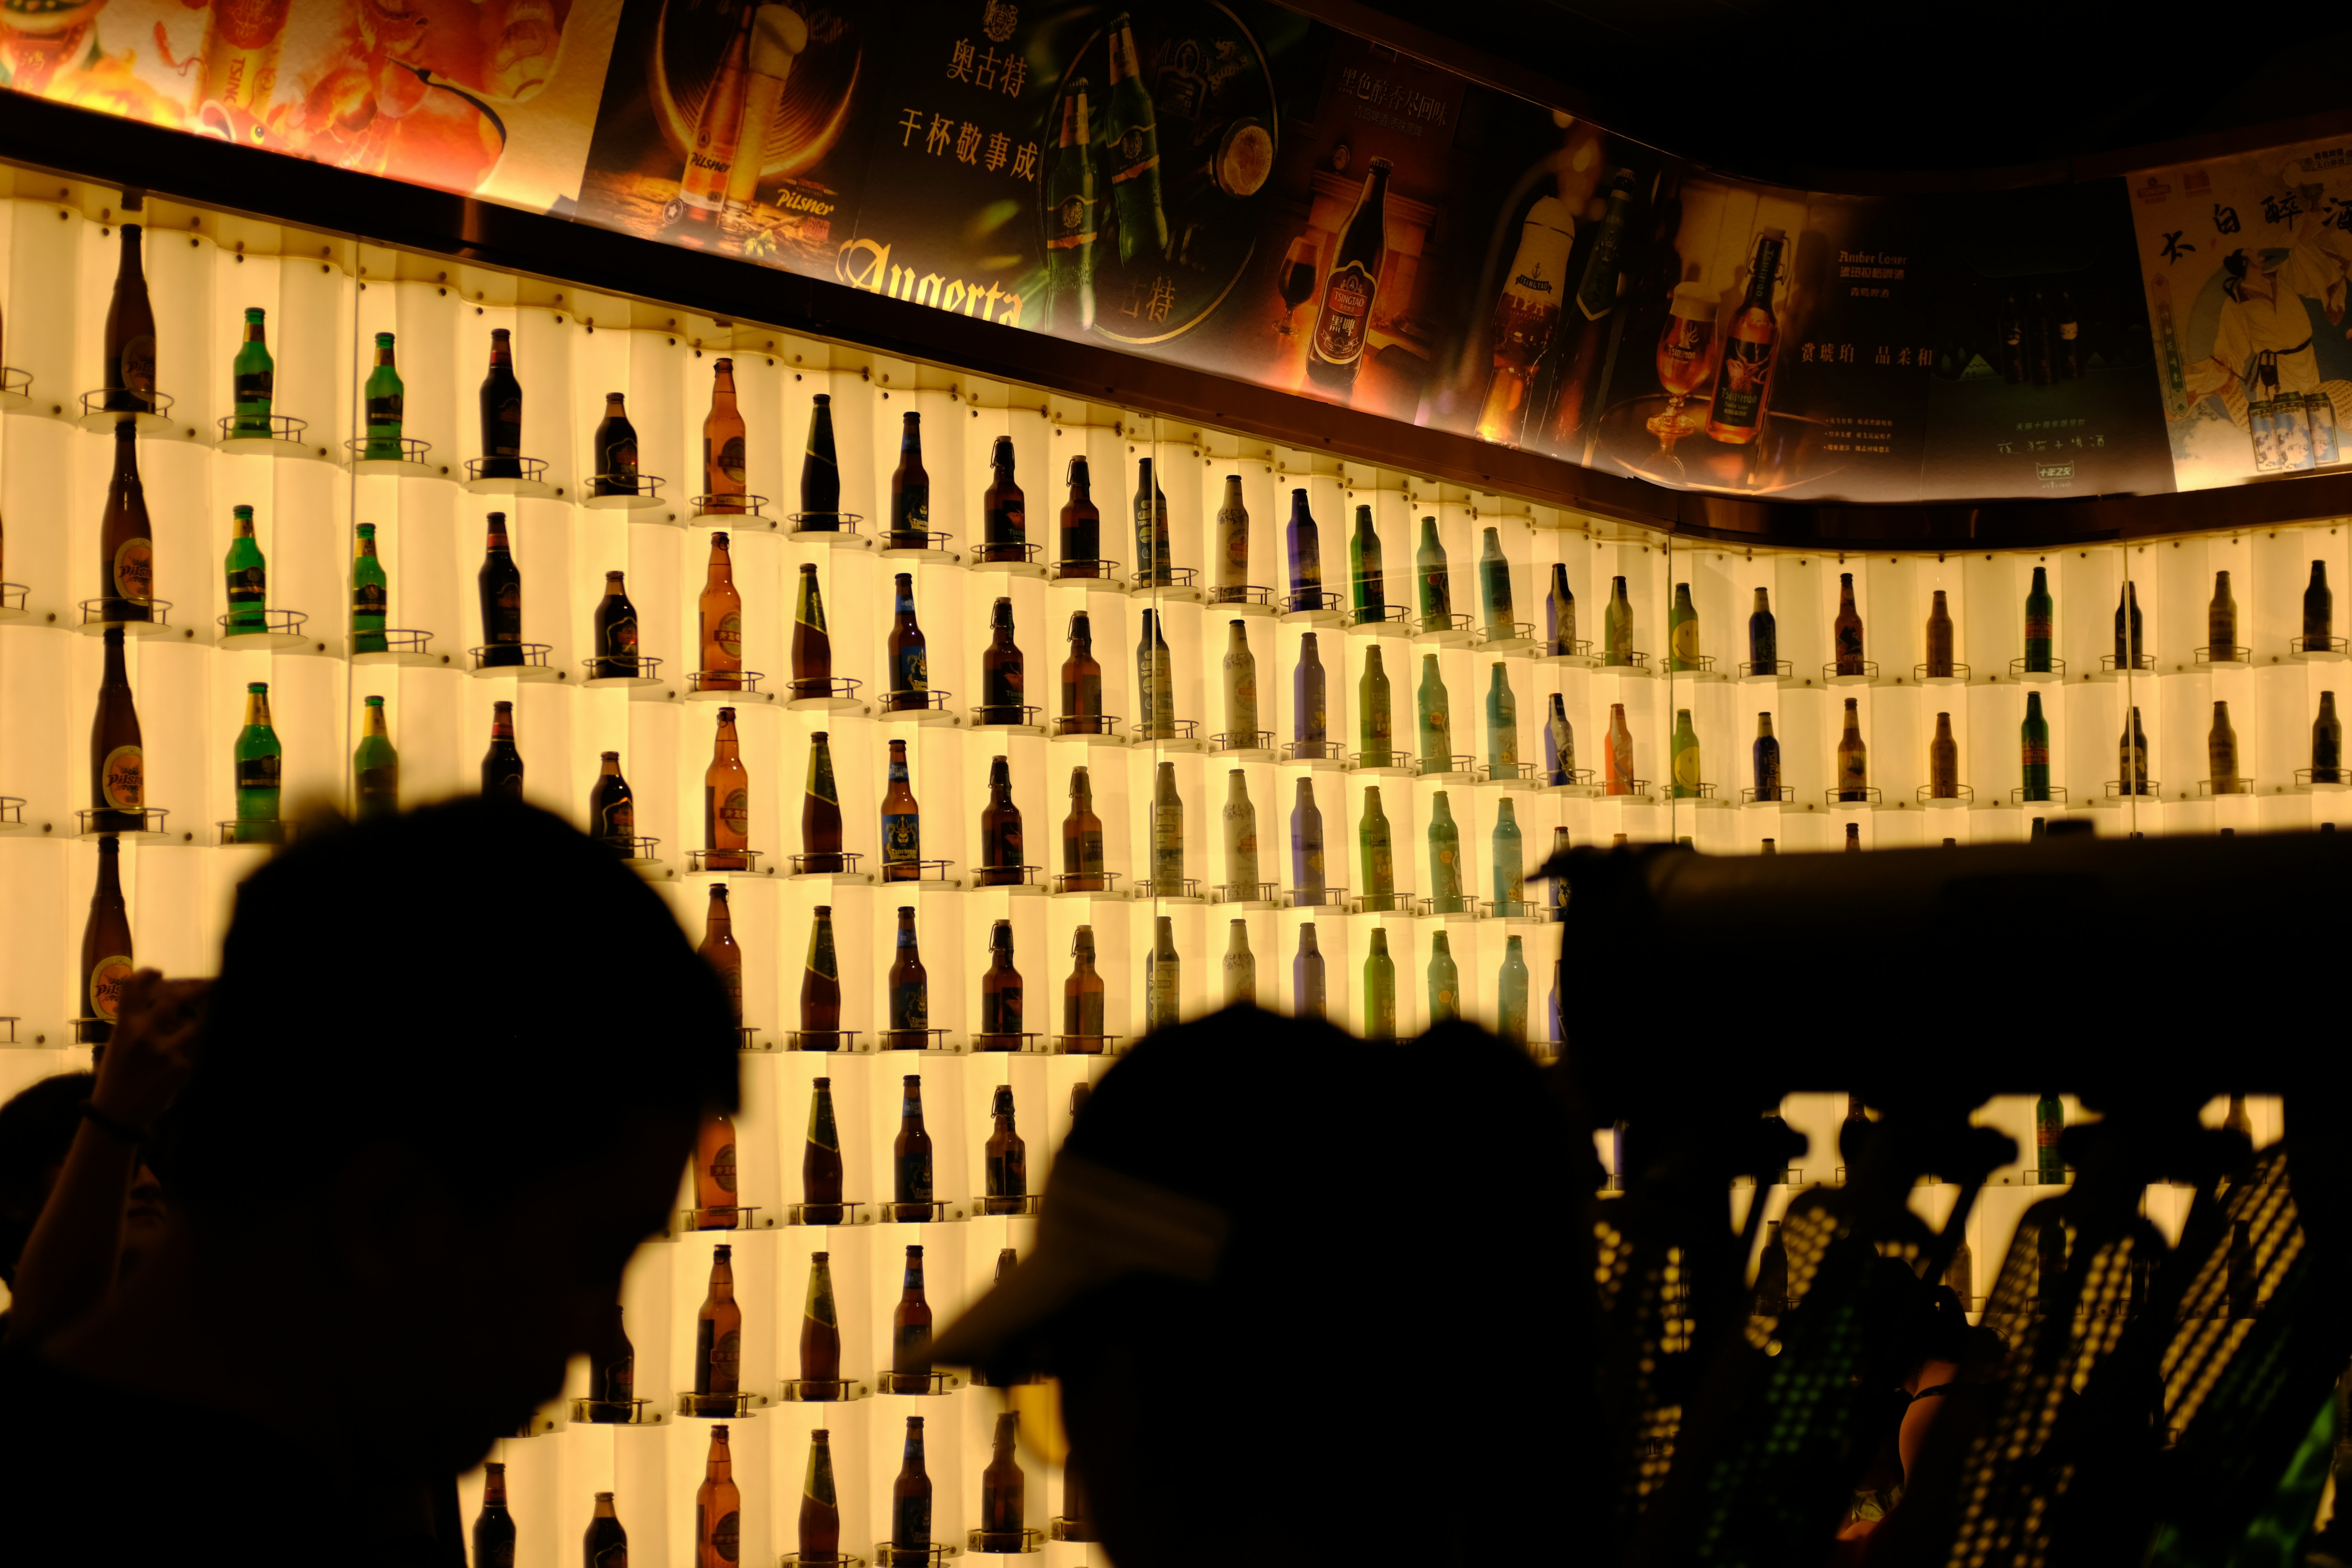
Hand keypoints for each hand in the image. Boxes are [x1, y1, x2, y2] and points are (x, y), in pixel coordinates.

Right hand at [93, 970, 204, 1129]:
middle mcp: (144, 1033)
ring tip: (213, 1018)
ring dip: (207, 1020)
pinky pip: (200, 1049)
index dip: (146, 974)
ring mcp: (165, 1050)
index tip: (159, 973)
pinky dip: (205, 1047)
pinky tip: (206, 1048)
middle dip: (195, 988)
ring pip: (198, 1023)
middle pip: (174, 997)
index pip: (132, 988)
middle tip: (208, 985)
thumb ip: (135, 1024)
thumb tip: (161, 1005)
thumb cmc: (116, 1079)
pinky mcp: (182, 1067)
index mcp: (124, 1026)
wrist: (116, 1115)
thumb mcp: (117, 1046)